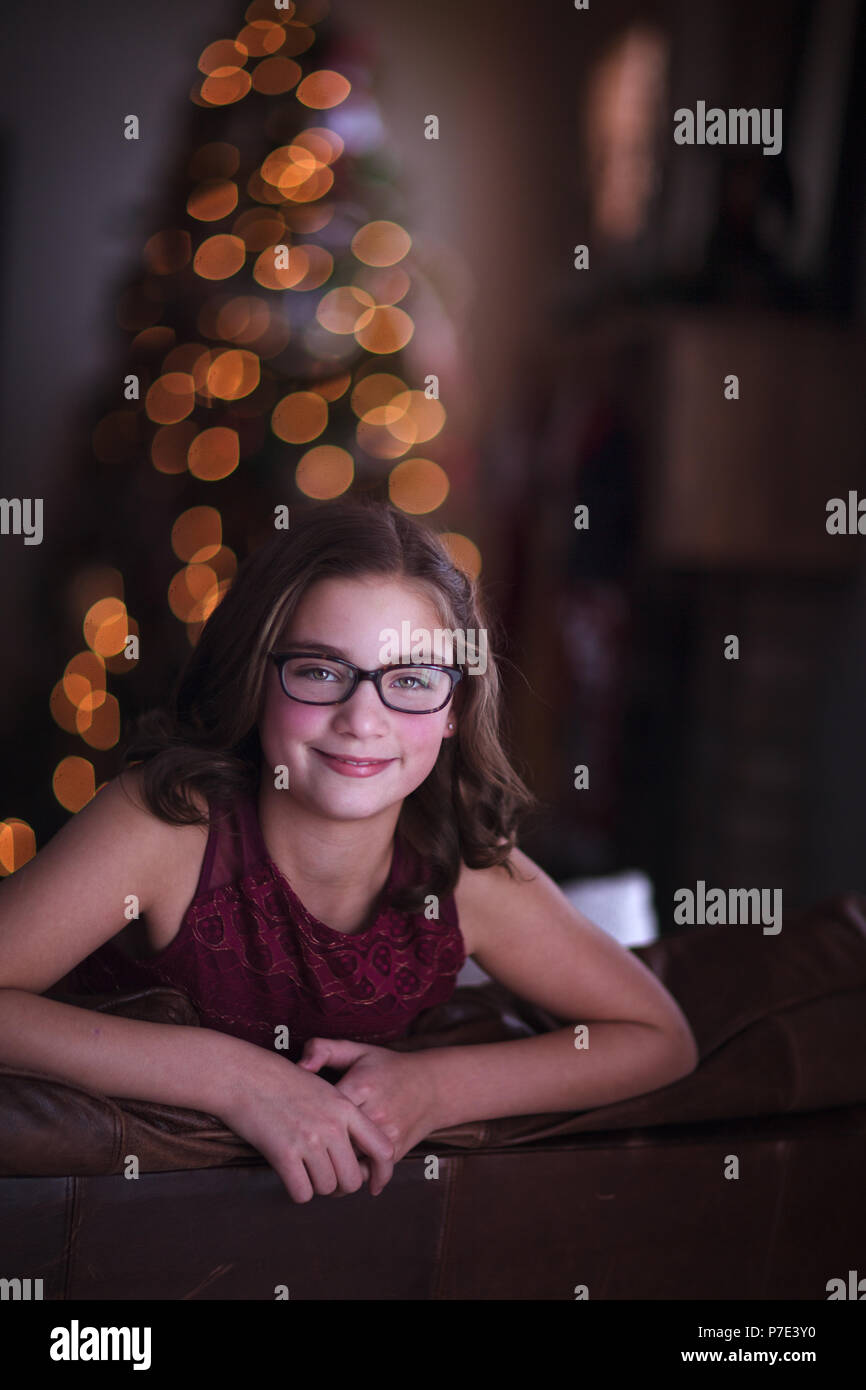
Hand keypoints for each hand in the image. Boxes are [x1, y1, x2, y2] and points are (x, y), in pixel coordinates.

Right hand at [220, 1050, 394, 1204]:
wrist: (244, 1076)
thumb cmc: (280, 1081)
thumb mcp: (323, 1087)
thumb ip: (342, 1115)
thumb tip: (355, 1147)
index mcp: (346, 1108)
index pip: (382, 1148)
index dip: (382, 1173)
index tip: (374, 1184)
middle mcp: (332, 1126)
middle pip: (353, 1178)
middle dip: (341, 1186)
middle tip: (327, 1180)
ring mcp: (309, 1140)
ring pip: (327, 1188)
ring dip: (316, 1187)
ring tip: (305, 1171)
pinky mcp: (284, 1154)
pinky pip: (302, 1193)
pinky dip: (297, 1191)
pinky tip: (291, 1176)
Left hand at [298, 1037, 441, 1186]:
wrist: (432, 1085)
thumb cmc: (387, 1068)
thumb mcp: (357, 1051)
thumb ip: (323, 1050)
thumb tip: (299, 1065)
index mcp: (361, 1086)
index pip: (322, 1110)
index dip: (303, 1119)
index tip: (293, 1121)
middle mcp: (375, 1111)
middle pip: (332, 1141)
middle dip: (313, 1148)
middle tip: (297, 1149)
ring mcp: (388, 1134)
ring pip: (349, 1161)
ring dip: (330, 1167)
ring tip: (314, 1165)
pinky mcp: (396, 1151)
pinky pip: (367, 1173)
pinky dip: (351, 1177)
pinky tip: (338, 1172)